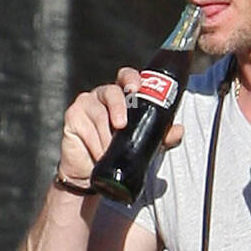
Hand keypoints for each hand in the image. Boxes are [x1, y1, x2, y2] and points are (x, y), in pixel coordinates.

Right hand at [57, 66, 183, 188]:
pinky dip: (94, 143)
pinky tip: (99, 154)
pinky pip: (85, 128)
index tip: (136, 88)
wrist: (91, 174)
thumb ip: (161, 136)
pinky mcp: (72, 118)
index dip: (131, 78)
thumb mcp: (143, 145)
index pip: (125, 77)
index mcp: (122, 96)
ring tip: (110, 151)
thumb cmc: (116, 153)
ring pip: (99, 114)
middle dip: (118, 107)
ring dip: (106, 135)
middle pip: (110, 92)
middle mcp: (103, 96)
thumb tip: (179, 130)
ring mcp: (86, 104)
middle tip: (121, 125)